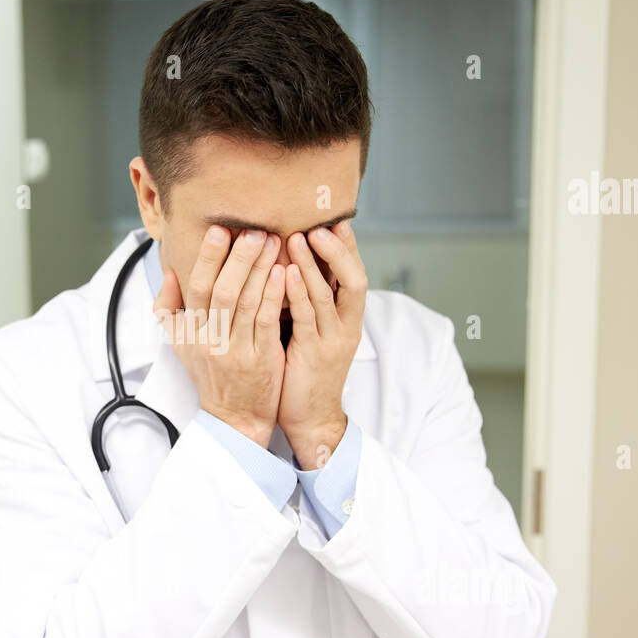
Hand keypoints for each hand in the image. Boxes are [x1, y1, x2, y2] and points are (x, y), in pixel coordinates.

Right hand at [153, 226, 284, 448]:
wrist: (235, 419)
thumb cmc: (211, 375)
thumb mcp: (181, 345)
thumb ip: (170, 309)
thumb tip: (169, 272)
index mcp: (190, 333)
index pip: (196, 288)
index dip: (207, 257)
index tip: (218, 229)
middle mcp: (210, 341)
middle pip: (221, 291)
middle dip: (237, 258)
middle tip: (253, 230)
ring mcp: (236, 351)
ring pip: (247, 302)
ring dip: (260, 269)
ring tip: (273, 242)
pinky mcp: (261, 360)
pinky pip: (268, 322)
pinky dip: (275, 296)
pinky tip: (284, 273)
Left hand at [277, 220, 367, 468]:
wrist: (310, 417)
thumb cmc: (305, 370)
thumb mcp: (314, 331)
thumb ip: (310, 301)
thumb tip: (294, 265)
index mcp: (347, 318)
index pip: (353, 273)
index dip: (346, 247)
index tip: (335, 220)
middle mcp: (347, 326)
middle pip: (353, 278)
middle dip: (337, 250)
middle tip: (319, 224)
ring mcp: (332, 340)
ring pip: (328, 294)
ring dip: (313, 265)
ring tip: (299, 238)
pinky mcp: (314, 354)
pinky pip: (307, 318)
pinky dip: (297, 293)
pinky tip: (284, 274)